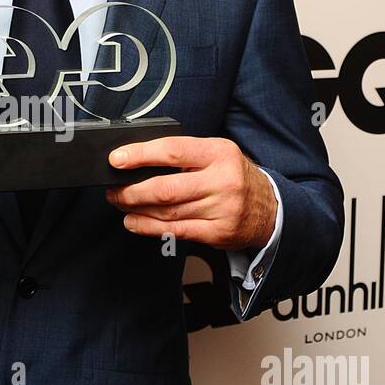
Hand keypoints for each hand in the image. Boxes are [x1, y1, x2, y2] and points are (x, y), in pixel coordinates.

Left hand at [105, 135, 276, 249]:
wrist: (271, 210)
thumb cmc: (234, 177)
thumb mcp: (217, 155)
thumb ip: (185, 157)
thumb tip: (137, 162)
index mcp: (219, 153)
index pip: (173, 151)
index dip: (140, 155)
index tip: (117, 160)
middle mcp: (223, 181)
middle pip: (166, 188)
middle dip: (132, 191)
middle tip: (113, 190)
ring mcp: (222, 210)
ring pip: (167, 212)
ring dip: (136, 210)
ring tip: (121, 204)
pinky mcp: (218, 233)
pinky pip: (175, 231)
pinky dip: (149, 227)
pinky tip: (134, 222)